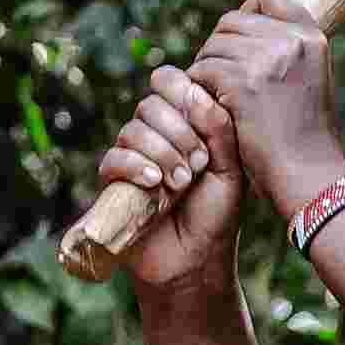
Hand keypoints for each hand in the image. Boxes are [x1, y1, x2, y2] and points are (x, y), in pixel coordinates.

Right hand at [92, 64, 240, 295]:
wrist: (195, 261)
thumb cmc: (216, 215)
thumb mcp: (230, 169)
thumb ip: (219, 128)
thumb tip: (195, 90)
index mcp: (184, 124)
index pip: (171, 82)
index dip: (183, 96)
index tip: (206, 132)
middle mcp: (156, 135)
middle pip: (150, 103)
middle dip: (177, 132)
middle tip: (197, 164)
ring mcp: (132, 157)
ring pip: (132, 130)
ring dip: (161, 153)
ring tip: (181, 183)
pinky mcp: (113, 183)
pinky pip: (113, 159)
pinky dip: (135, 166)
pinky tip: (155, 185)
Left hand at [188, 0, 344, 206]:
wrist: (308, 175)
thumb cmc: (306, 137)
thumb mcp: (312, 81)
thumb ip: (289, 51)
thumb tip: (251, 26)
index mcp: (312, 37)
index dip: (248, 13)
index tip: (240, 42)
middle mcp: (291, 41)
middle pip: (232, 21)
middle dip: (220, 48)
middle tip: (219, 80)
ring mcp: (266, 59)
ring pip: (213, 47)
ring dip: (207, 71)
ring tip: (218, 99)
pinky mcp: (240, 81)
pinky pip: (201, 71)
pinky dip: (200, 91)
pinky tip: (213, 111)